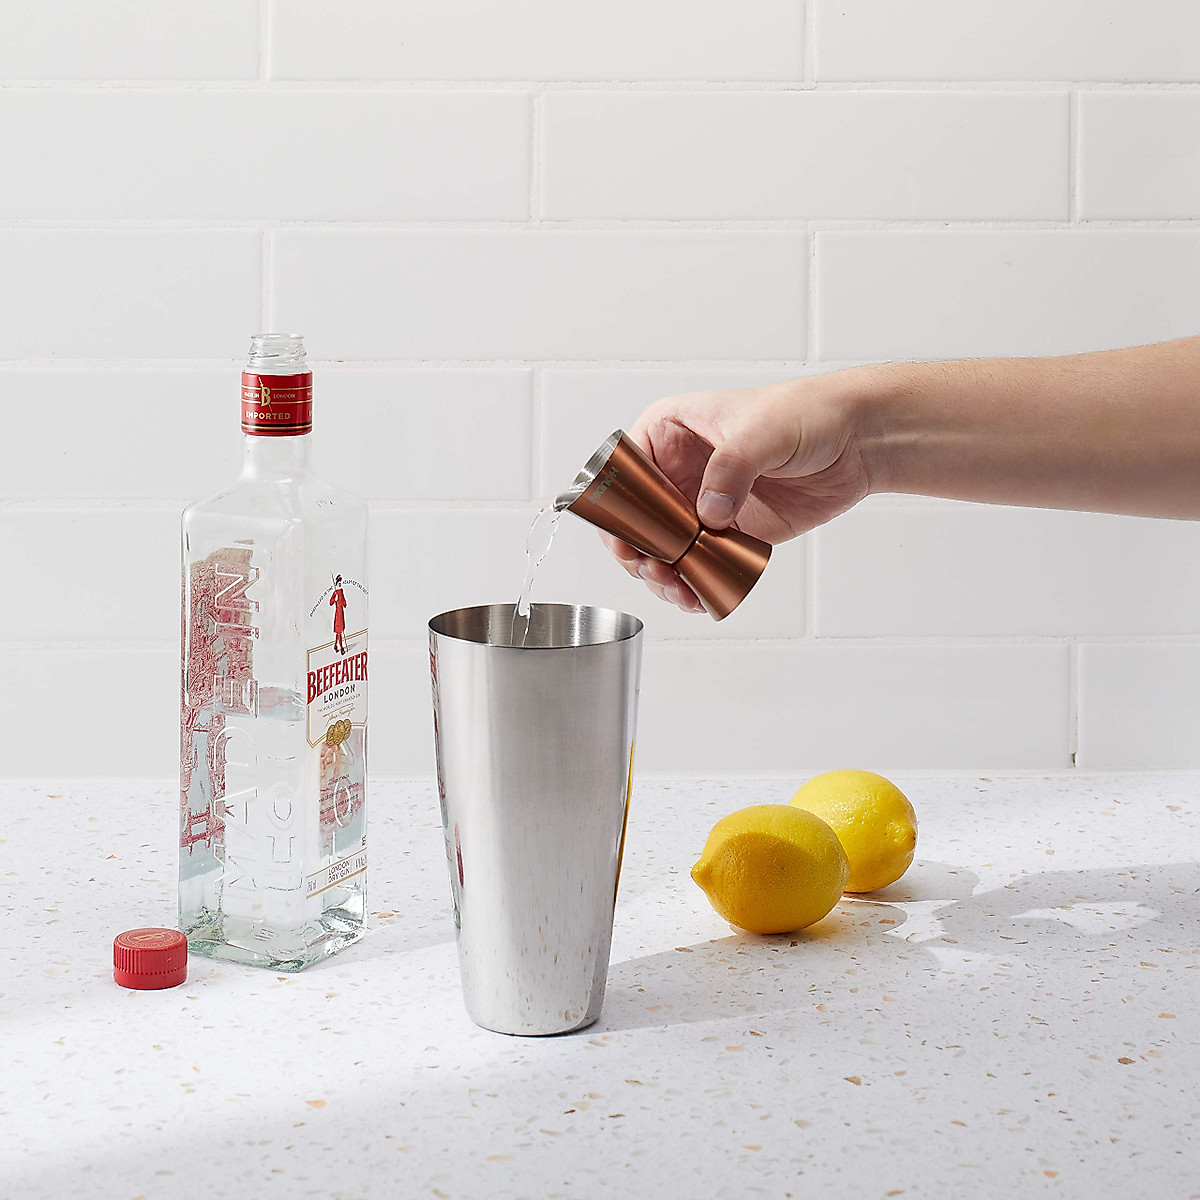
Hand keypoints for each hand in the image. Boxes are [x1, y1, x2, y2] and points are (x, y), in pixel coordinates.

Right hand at [603, 371, 878, 611]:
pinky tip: (696, 595)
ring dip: (664, 575)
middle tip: (654, 570)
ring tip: (677, 589)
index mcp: (670, 432)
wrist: (858, 441)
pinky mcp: (728, 532)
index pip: (624, 472)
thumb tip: (708, 514)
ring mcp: (702, 504)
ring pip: (665, 548)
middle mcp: (679, 470)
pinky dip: (694, 584)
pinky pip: (699, 564)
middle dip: (639, 551)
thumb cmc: (807, 413)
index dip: (618, 508)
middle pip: (638, 520)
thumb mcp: (761, 431)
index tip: (627, 538)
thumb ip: (731, 469)